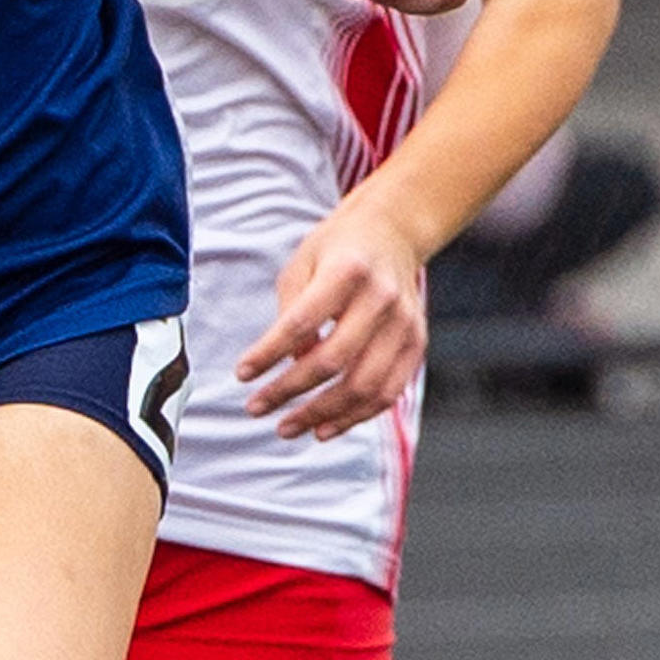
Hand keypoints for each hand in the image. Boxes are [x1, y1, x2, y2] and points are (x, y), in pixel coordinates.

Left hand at [241, 196, 427, 438]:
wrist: (393, 231)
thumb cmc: (337, 250)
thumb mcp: (302, 265)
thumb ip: (291, 313)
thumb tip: (290, 366)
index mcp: (347, 271)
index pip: (301, 323)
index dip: (269, 353)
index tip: (242, 374)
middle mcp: (382, 298)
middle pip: (334, 359)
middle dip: (290, 390)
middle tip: (256, 408)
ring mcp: (405, 323)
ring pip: (365, 385)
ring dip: (323, 414)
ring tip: (288, 427)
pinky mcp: (417, 342)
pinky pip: (388, 391)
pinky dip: (356, 416)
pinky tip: (325, 427)